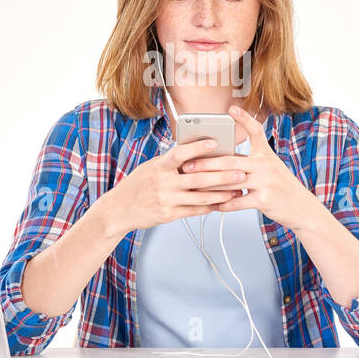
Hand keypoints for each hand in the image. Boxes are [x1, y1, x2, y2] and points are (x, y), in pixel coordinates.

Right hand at [104, 137, 249, 235]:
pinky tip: (221, 203)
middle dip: (222, 176)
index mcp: (158, 166)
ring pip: (200, 196)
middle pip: (198, 178)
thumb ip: (170, 163)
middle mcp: (163, 183)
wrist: (118, 210)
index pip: (180, 154)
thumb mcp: (150, 168)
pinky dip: (209, 206)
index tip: (215, 142)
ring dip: (221, 193)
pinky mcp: (168, 215)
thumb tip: (195, 153)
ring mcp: (166, 200)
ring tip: (237, 190)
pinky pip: (194, 210)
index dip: (197, 147)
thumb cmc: (137, 185)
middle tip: (240, 172)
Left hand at [178, 105, 313, 229]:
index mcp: (266, 154)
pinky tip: (213, 205)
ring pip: (231, 181)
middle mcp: (266, 165)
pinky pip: (238, 202)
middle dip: (206, 163)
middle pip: (231, 160)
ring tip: (194, 186)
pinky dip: (224, 204)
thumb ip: (250, 162)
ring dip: (210, 185)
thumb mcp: (271, 167)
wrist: (300, 207)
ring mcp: (265, 182)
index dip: (244, 119)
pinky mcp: (265, 199)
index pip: (256, 131)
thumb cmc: (281, 186)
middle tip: (188, 165)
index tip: (231, 109)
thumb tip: (223, 159)